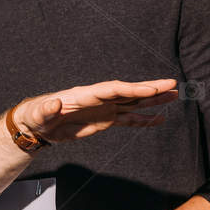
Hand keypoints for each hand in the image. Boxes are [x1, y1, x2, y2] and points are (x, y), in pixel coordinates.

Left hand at [14, 79, 178, 143]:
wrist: (36, 125)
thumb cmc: (36, 116)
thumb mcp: (38, 114)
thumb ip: (47, 109)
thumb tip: (53, 104)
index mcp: (84, 95)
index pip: (112, 89)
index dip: (132, 89)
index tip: (150, 89)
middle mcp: (98, 99)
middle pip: (128, 92)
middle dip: (149, 89)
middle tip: (172, 84)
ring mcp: (103, 109)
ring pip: (132, 103)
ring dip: (152, 100)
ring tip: (173, 95)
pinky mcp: (104, 120)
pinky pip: (128, 119)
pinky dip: (144, 120)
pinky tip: (159, 118)